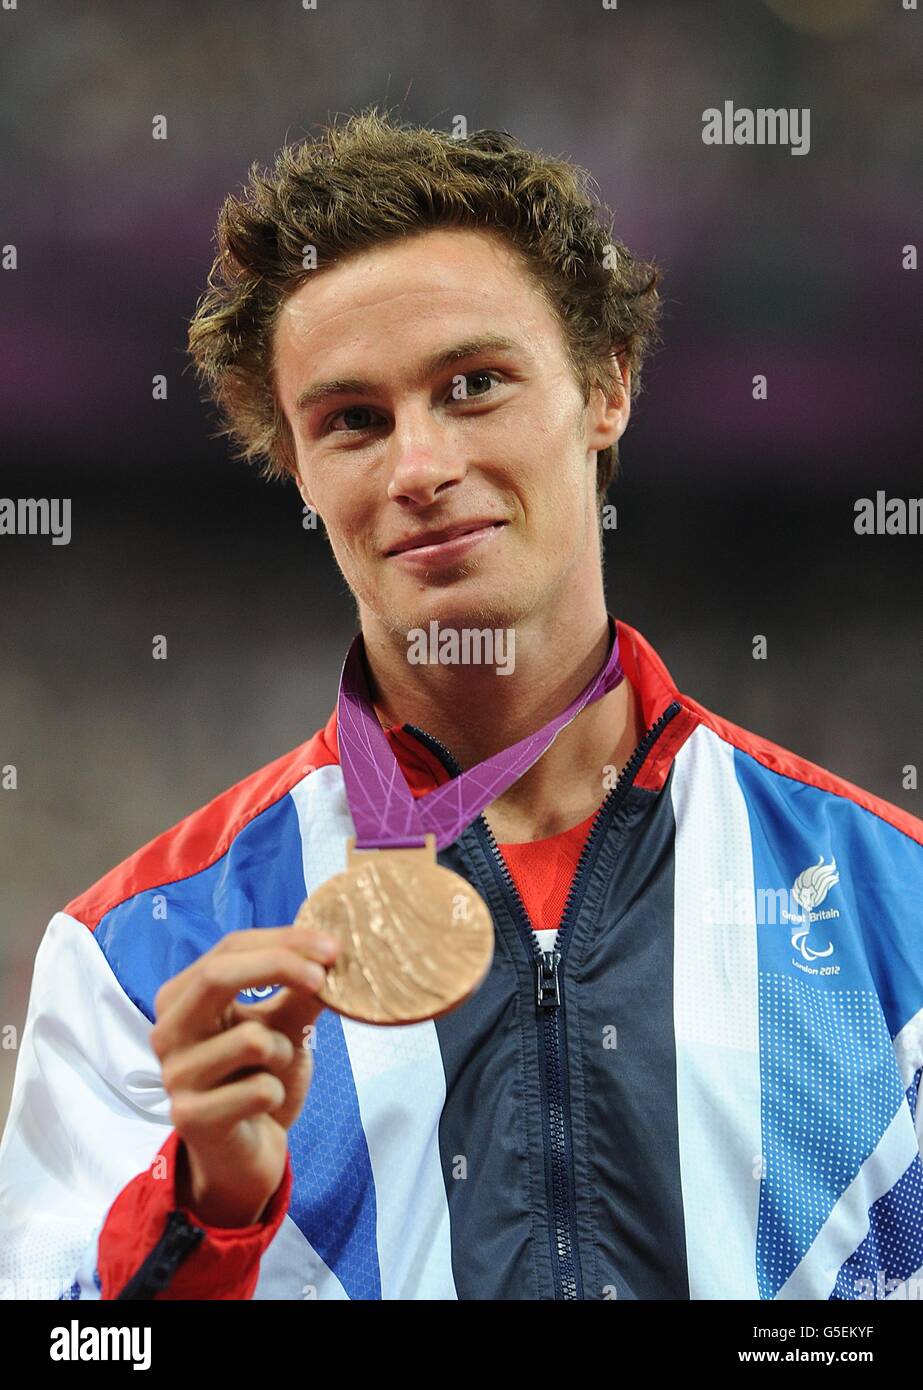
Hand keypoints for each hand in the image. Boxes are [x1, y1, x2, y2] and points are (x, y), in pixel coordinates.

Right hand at [150, 925, 338, 1227]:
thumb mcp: (282, 1026)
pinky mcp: (189, 1118)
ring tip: (273, 1071)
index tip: (333, 946)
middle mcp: (167, 1031)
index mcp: (182, 998)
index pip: (228, 949)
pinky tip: (263, 1107)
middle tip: (325, 976)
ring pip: (251, 1040)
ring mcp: (174, 1076)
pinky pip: (260, 1089)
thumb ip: (299, 991)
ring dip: (283, 1052)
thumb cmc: (259, 1080)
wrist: (245, 1155)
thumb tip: (330, 951)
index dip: (283, 941)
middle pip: (216, 976)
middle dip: (279, 966)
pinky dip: (278, 1093)